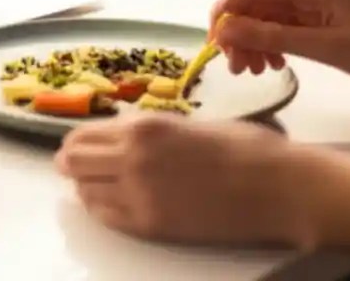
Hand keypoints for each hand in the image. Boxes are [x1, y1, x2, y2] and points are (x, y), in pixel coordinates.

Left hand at [55, 114, 322, 246]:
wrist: (278, 186)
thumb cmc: (246, 148)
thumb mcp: (191, 124)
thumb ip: (153, 131)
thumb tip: (128, 136)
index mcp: (145, 126)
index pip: (85, 134)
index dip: (78, 140)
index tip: (78, 144)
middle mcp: (133, 158)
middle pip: (73, 161)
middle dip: (71, 161)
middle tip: (75, 164)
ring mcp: (139, 194)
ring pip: (84, 190)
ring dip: (85, 185)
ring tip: (95, 183)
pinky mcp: (151, 225)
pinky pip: (105, 216)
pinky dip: (101, 208)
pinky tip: (111, 202)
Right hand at [210, 0, 349, 85]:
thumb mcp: (328, 49)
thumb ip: (274, 37)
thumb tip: (227, 29)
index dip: (227, 11)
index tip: (215, 45)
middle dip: (238, 29)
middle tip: (235, 67)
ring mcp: (318, 3)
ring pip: (268, 15)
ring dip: (252, 39)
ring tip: (252, 72)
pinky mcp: (325, 21)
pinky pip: (285, 26)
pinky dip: (271, 44)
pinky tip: (273, 65)